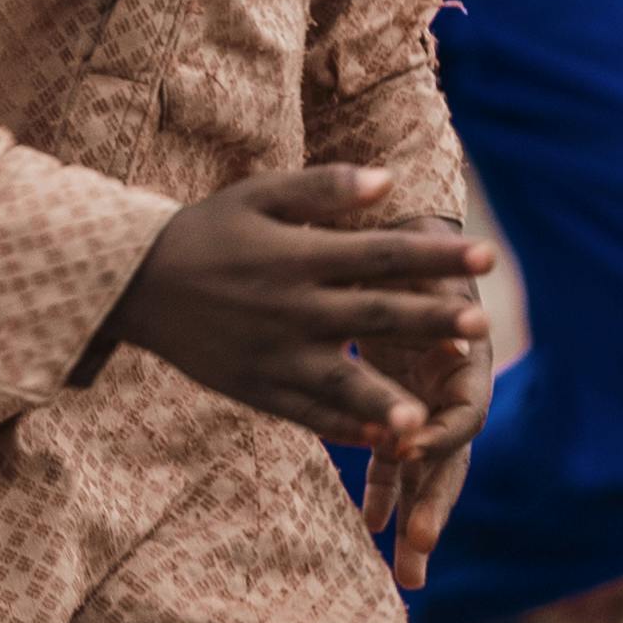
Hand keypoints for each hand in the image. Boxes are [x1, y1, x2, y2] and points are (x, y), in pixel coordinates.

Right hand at [102, 170, 492, 497]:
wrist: (134, 283)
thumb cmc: (207, 231)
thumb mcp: (258, 194)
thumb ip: (324, 188)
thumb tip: (389, 180)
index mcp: (298, 256)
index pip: (383, 255)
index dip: (438, 258)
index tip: (488, 258)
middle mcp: (290, 309)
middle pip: (373, 316)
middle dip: (429, 321)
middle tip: (481, 324)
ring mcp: (273, 356)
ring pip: (340, 383)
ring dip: (385, 401)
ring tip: (425, 419)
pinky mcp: (257, 390)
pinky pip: (309, 416)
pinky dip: (346, 430)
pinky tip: (384, 443)